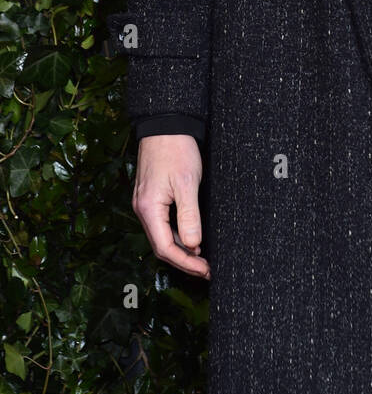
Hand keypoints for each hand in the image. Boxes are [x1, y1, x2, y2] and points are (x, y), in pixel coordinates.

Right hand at [133, 134, 210, 278]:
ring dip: (181, 249)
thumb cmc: (176, 150)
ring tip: (202, 258)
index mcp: (148, 208)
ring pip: (162, 235)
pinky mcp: (151, 197)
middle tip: (207, 269)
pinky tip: (191, 238)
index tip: (205, 269)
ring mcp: (145, 203)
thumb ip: (189, 216)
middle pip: (161, 246)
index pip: (165, 248)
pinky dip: (177, 234)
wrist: (166, 124)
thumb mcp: (186, 183)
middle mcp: (142, 209)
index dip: (186, 262)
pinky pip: (162, 224)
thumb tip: (193, 245)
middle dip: (184, 260)